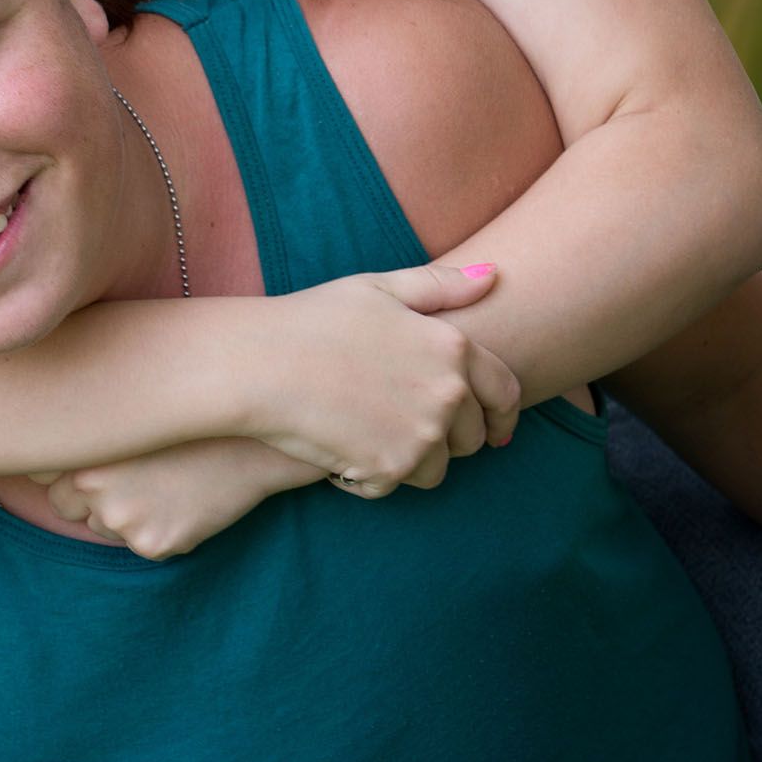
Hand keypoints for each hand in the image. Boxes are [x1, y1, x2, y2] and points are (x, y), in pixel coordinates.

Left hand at [31, 439, 322, 560]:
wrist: (248, 443)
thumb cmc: (186, 419)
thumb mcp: (124, 411)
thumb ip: (87, 431)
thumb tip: (46, 449)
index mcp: (78, 447)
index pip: (37, 472)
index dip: (60, 466)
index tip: (82, 457)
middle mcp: (90, 485)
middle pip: (61, 504)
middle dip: (85, 497)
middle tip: (128, 475)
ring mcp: (121, 517)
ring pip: (101, 526)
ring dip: (122, 514)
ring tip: (163, 484)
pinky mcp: (152, 543)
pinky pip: (141, 544)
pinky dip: (159, 532)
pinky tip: (184, 505)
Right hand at [246, 263, 519, 496]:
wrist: (257, 364)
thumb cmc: (310, 319)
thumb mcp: (376, 288)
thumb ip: (440, 285)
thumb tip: (496, 276)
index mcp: (452, 347)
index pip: (505, 391)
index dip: (502, 412)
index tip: (493, 426)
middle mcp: (448, 392)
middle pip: (473, 437)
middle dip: (448, 438)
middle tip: (402, 426)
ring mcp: (422, 433)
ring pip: (438, 467)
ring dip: (411, 460)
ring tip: (368, 437)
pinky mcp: (391, 467)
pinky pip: (398, 485)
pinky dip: (375, 476)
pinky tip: (345, 452)